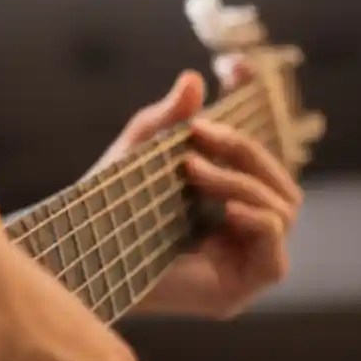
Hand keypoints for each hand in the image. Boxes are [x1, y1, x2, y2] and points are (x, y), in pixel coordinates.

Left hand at [90, 68, 301, 318]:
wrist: (78, 256)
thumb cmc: (104, 208)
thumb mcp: (138, 154)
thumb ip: (167, 119)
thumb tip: (194, 80)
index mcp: (229, 201)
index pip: (265, 160)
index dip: (257, 115)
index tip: (234, 68)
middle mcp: (243, 234)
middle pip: (281, 184)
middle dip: (246, 153)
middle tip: (200, 136)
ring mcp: (244, 265)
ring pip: (282, 211)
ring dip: (240, 184)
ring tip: (193, 173)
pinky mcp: (238, 292)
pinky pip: (275, 252)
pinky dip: (258, 222)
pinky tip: (226, 211)